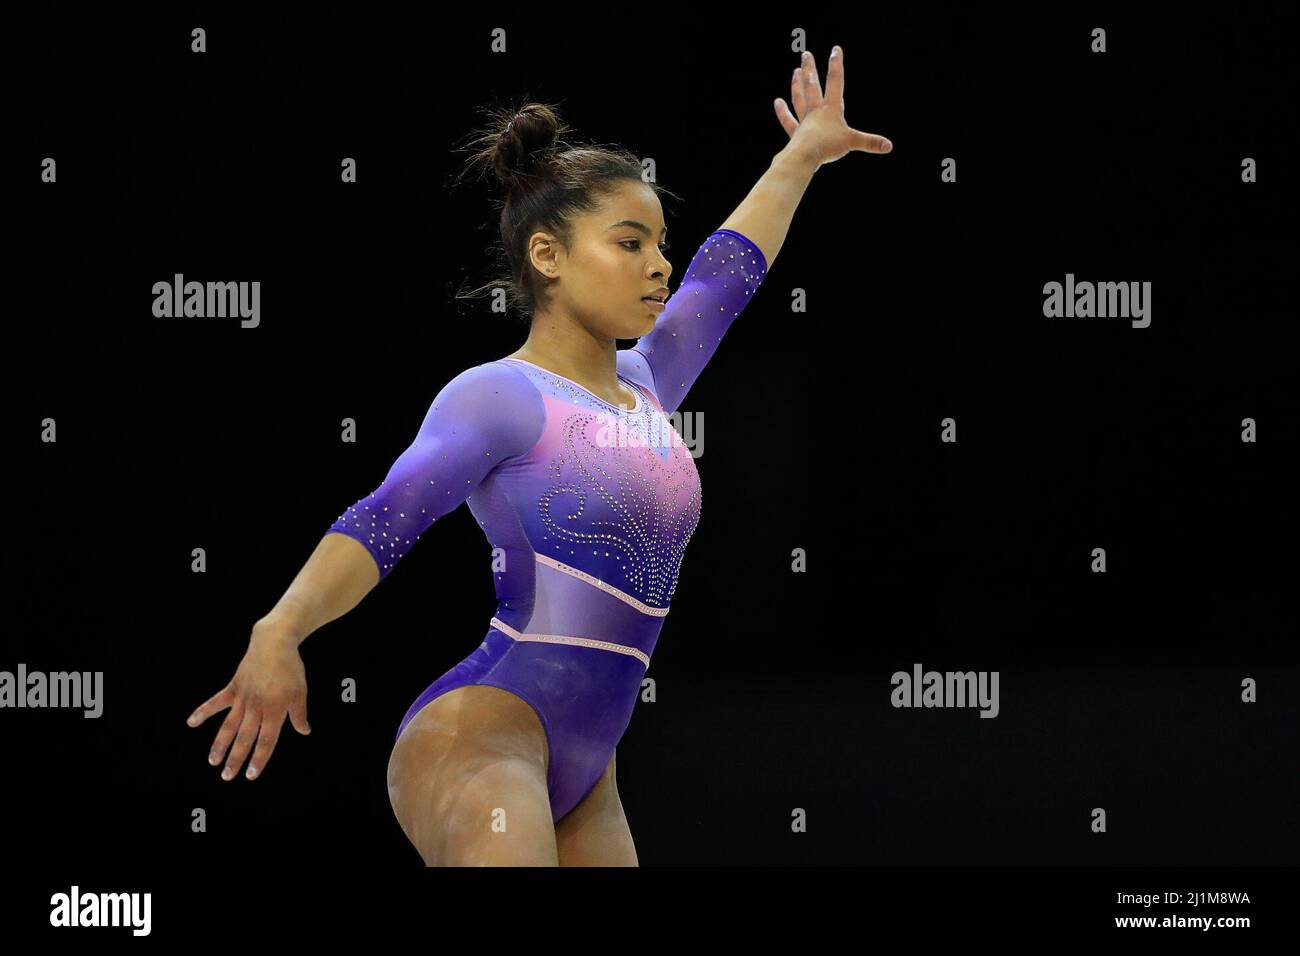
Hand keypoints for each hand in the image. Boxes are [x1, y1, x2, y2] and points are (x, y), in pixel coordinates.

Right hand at [186, 624, 310, 780]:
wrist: (275, 642)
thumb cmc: (291, 669)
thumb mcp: (301, 692)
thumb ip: (299, 714)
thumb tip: (304, 732)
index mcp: (275, 710)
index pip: (267, 740)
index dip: (259, 758)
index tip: (250, 775)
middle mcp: (257, 706)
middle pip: (245, 737)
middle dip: (236, 758)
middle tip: (227, 776)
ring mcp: (243, 697)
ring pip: (229, 725)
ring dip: (220, 744)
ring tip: (212, 762)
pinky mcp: (233, 687)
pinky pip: (216, 701)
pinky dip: (203, 711)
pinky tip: (191, 723)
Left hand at [775, 46, 891, 167]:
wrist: (804, 157)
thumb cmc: (828, 147)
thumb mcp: (853, 142)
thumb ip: (870, 142)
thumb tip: (889, 146)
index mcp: (831, 108)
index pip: (835, 82)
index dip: (836, 65)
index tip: (835, 49)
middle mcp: (816, 111)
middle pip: (813, 85)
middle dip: (810, 69)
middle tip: (805, 54)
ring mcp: (804, 121)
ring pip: (800, 98)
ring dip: (797, 85)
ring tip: (795, 71)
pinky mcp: (795, 133)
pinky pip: (788, 120)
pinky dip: (782, 112)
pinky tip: (777, 102)